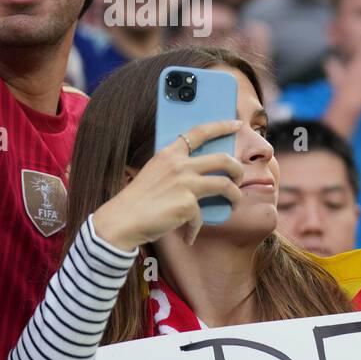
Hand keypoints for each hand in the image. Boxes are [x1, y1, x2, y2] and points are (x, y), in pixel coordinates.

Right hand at [91, 120, 243, 249]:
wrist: (121, 221)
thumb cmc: (138, 201)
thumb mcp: (156, 174)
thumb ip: (177, 169)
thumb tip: (205, 174)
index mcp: (169, 154)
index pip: (199, 132)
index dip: (221, 126)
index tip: (236, 123)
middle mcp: (179, 165)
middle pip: (223, 159)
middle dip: (238, 169)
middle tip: (239, 178)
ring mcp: (185, 184)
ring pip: (225, 185)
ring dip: (235, 196)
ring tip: (233, 203)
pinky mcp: (187, 204)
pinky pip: (202, 216)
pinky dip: (196, 228)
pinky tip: (189, 236)